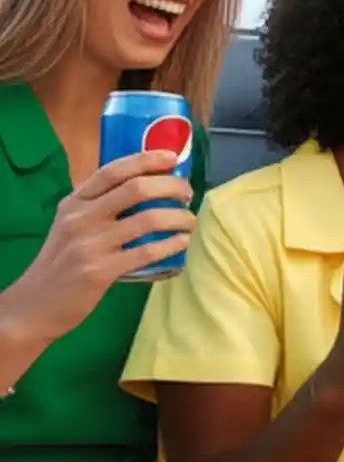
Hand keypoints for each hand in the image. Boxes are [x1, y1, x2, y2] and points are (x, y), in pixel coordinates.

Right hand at [6, 150, 194, 341]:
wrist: (35, 304)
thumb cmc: (63, 260)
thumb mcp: (72, 224)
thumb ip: (100, 205)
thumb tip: (150, 187)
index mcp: (74, 202)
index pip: (112, 171)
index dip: (146, 159)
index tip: (171, 157)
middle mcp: (80, 218)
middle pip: (136, 189)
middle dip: (171, 187)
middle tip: (187, 194)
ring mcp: (89, 244)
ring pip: (148, 219)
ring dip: (178, 218)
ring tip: (189, 221)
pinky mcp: (99, 271)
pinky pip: (146, 252)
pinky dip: (171, 244)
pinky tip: (181, 242)